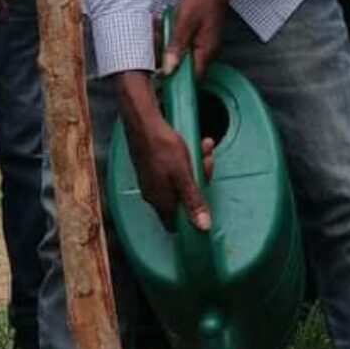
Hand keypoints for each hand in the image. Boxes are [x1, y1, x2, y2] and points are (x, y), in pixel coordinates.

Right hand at [116, 72, 213, 230]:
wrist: (143, 121)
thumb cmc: (162, 147)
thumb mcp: (183, 175)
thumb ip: (193, 201)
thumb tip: (203, 227)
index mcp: (161, 201)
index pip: (177, 224)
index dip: (193, 214)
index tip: (205, 199)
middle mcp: (154, 194)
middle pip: (184, 197)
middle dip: (200, 178)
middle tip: (206, 160)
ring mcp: (153, 180)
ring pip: (182, 180)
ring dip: (197, 164)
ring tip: (204, 146)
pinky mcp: (153, 167)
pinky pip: (175, 169)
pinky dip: (187, 159)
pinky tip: (194, 144)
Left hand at [162, 0, 248, 79]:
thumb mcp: (185, 21)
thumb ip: (177, 46)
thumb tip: (169, 68)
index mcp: (205, 51)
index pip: (191, 78)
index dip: (175, 81)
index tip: (159, 78)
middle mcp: (206, 52)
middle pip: (184, 67)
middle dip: (166, 60)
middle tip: (154, 48)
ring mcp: (202, 45)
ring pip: (180, 55)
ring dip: (166, 47)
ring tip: (157, 33)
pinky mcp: (197, 37)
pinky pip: (182, 44)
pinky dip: (171, 38)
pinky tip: (162, 27)